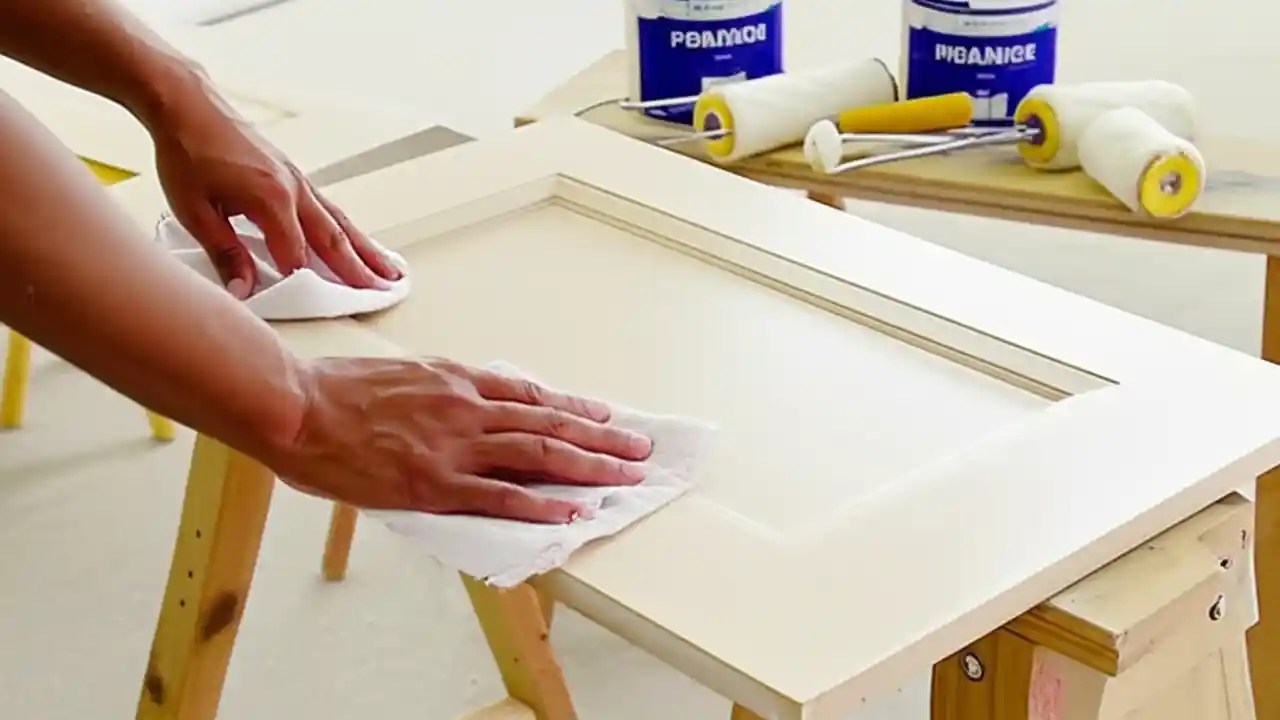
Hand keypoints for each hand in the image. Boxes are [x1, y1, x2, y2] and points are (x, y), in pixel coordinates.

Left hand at [148, 87, 401, 297]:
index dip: (304, 284)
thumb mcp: (195, 210)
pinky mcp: (295, 176)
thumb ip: (224, 253)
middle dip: (360, 270)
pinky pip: (330, 209)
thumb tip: (243, 290)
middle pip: (334, 240)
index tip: (317, 309)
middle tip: (384, 293)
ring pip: (340, 223)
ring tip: (389, 271)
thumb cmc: (188, 153)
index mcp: (271, 200)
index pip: (296, 255)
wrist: (190, 106)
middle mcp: (294, 190)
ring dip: (366, 250)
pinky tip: (358, 241)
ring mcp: (299, 181)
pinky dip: (349, 230)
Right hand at [268, 356, 654, 522]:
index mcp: (456, 379)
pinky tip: (571, 512)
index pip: (531, 394)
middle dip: (601, 437)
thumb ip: (439, 391)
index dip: (574, 407)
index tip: (605, 415)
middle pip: (549, 422)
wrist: (295, 405)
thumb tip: (463, 403)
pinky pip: (500, 495)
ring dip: (589, 466)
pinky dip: (541, 504)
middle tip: (638, 449)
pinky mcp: (435, 482)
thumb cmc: (335, 390)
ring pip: (538, 453)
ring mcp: (454, 445)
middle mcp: (466, 407)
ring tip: (625, 478)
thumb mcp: (400, 374)